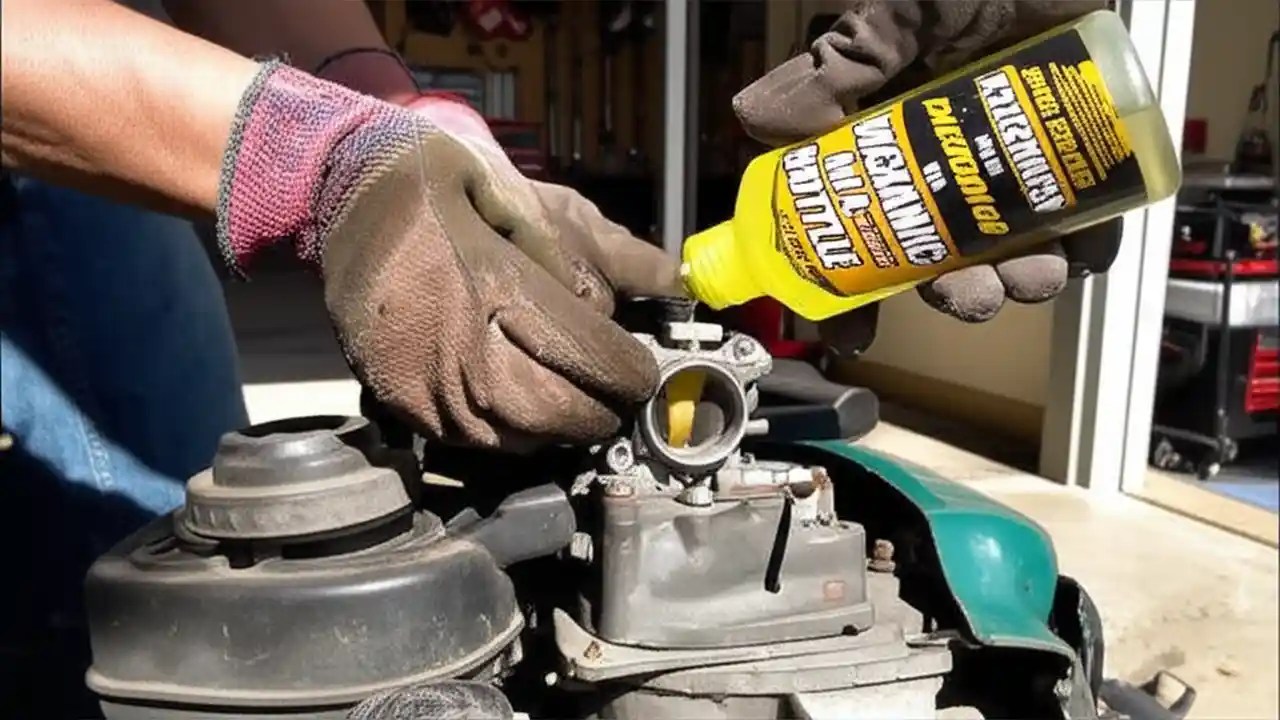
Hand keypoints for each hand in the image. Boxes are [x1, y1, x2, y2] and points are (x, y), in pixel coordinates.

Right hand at [217, 62, 679, 450]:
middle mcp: (460, 350)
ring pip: (520, 440)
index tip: (641, 368)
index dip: (631, 373)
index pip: (594, 361)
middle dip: (602, 410)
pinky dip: (510, 430)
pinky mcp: (399, 402)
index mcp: (497, 289)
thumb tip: (669, 280)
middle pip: (562, 416)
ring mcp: (425, 385)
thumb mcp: (522, 192)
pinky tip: (521, 398)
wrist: (339, 191)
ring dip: (558, 426)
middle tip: (615, 391)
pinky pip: (473, 441)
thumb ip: (598, 246)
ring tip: (572, 393)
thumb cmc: (436, 182)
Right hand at [734, 0, 1118, 356]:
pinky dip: (1087, 248)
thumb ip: (834, 66)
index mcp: (892, 139)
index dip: (848, 282)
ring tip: (1032, 276)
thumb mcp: (895, 15)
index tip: (851, 331)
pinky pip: (1087, 220)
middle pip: (937, 254)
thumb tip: (753, 119)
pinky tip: (1082, 251)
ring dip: (1018, 281)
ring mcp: (1015, 161)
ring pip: (1010, 250)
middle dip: (951, 293)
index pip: (859, 220)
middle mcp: (948, 160)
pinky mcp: (1082, 154)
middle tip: (965, 297)